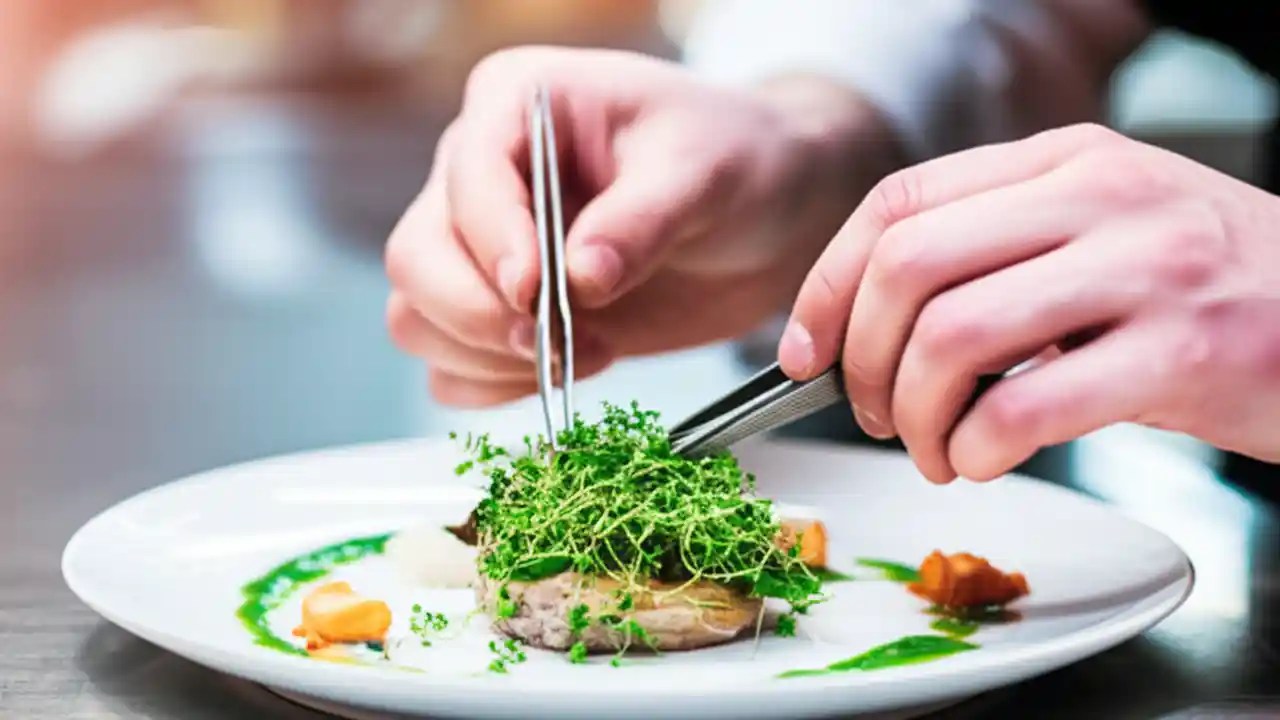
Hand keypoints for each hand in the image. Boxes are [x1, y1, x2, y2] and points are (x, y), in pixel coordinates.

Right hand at [385, 46, 901, 405]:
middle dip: (477, 313)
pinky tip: (567, 372)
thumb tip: (581, 278)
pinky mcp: (502, 311)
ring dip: (484, 357)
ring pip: (417, 317)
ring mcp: (483, 246)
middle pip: (417, 258)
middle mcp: (480, 172)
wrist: (765, 218)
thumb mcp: (703, 174)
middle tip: (553, 343)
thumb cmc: (736, 162)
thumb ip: (641, 221)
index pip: (468, 176)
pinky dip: (494, 386)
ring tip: (580, 357)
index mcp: (518, 103)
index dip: (493, 240)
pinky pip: (453, 368)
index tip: (535, 292)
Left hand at [781, 123, 1279, 481]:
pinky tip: (982, 461)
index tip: (805, 349)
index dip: (830, 283)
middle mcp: (1097, 197)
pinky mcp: (1180, 351)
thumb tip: (874, 326)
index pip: (899, 203)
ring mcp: (1142, 268)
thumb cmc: (1215, 289)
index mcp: (1064, 162)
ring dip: (916, 415)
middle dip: (864, 359)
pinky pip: (1025, 406)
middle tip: (873, 413)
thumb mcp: (1106, 230)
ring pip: (953, 336)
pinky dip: (975, 448)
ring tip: (932, 450)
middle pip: (909, 266)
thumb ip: (1003, 251)